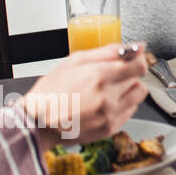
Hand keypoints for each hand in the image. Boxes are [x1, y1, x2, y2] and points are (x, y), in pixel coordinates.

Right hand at [22, 42, 148, 145]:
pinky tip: (103, 104)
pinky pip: (130, 111)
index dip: (137, 61)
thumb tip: (135, 46)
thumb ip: (107, 52)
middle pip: (138, 80)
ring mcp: (109, 114)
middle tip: (110, 77)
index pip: (139, 66)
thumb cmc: (51, 91)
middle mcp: (107, 97)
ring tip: (108, 91)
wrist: (37, 123)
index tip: (131, 61)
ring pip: (138, 96)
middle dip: (128, 75)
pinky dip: (122, 106)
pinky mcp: (109, 128)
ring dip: (128, 90)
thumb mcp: (73, 62)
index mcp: (99, 76)